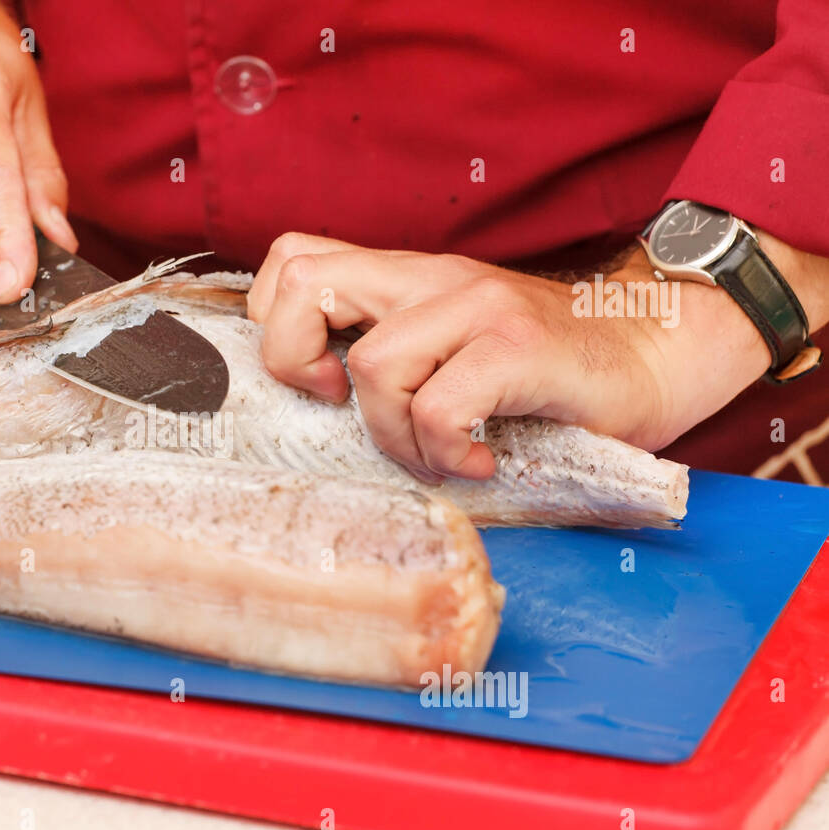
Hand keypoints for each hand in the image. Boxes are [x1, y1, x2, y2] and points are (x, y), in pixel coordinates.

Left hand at [247, 233, 776, 482]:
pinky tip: (478, 459)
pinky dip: (446, 452)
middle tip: (344, 408)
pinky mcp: (521, 347)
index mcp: (407, 279)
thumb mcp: (454, 349)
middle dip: (295, 364)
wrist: (660, 352)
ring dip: (393, 434)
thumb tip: (315, 403)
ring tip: (439, 451)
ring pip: (372, 363)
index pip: (294, 261)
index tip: (319, 382)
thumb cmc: (550, 371)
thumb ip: (395, 354)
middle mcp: (432, 279)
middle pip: (305, 284)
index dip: (277, 325)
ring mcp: (478, 306)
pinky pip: (440, 407)